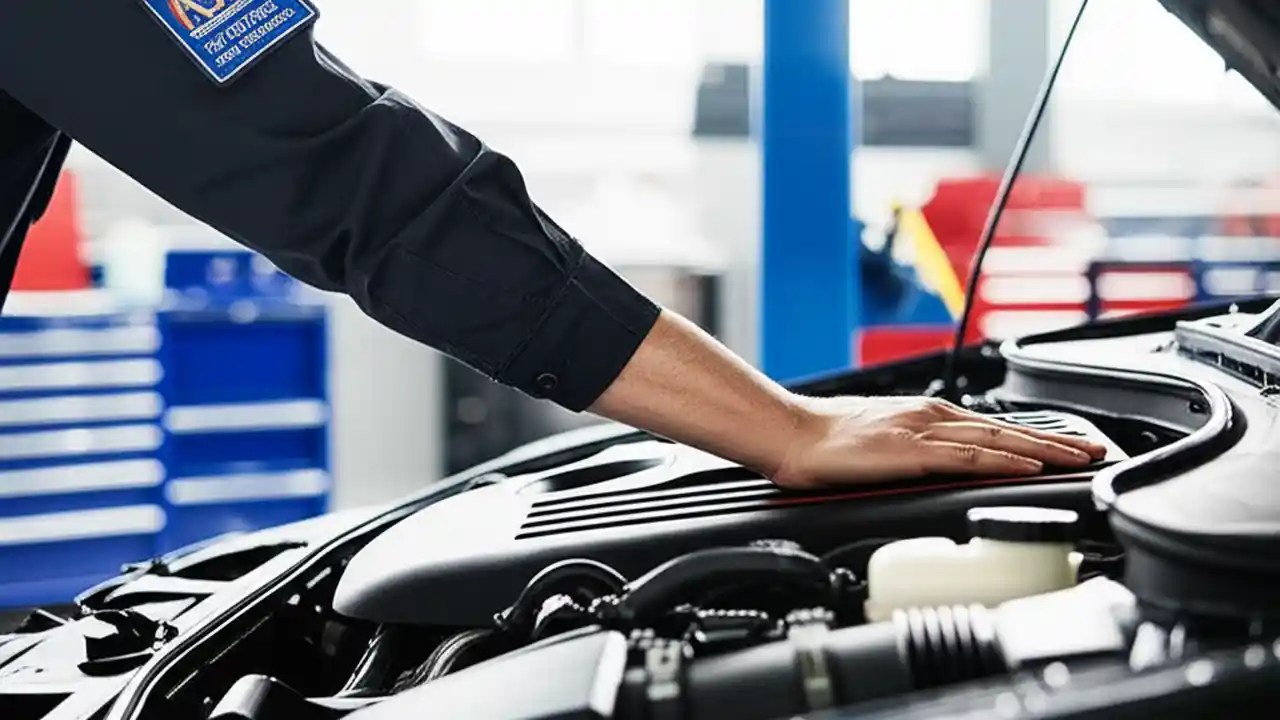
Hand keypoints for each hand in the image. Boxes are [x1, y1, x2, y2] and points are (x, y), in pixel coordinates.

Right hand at [771, 395, 1107, 489]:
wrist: (791, 434)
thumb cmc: (826, 442)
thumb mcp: (882, 441)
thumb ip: (917, 450)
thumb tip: (945, 466)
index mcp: (927, 414)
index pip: (995, 427)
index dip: (1037, 438)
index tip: (1072, 448)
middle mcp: (931, 416)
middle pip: (1007, 430)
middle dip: (1056, 442)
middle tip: (1097, 452)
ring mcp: (922, 431)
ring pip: (996, 439)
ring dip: (1043, 448)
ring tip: (1079, 459)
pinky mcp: (908, 450)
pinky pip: (966, 456)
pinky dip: (1002, 459)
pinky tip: (1027, 465)